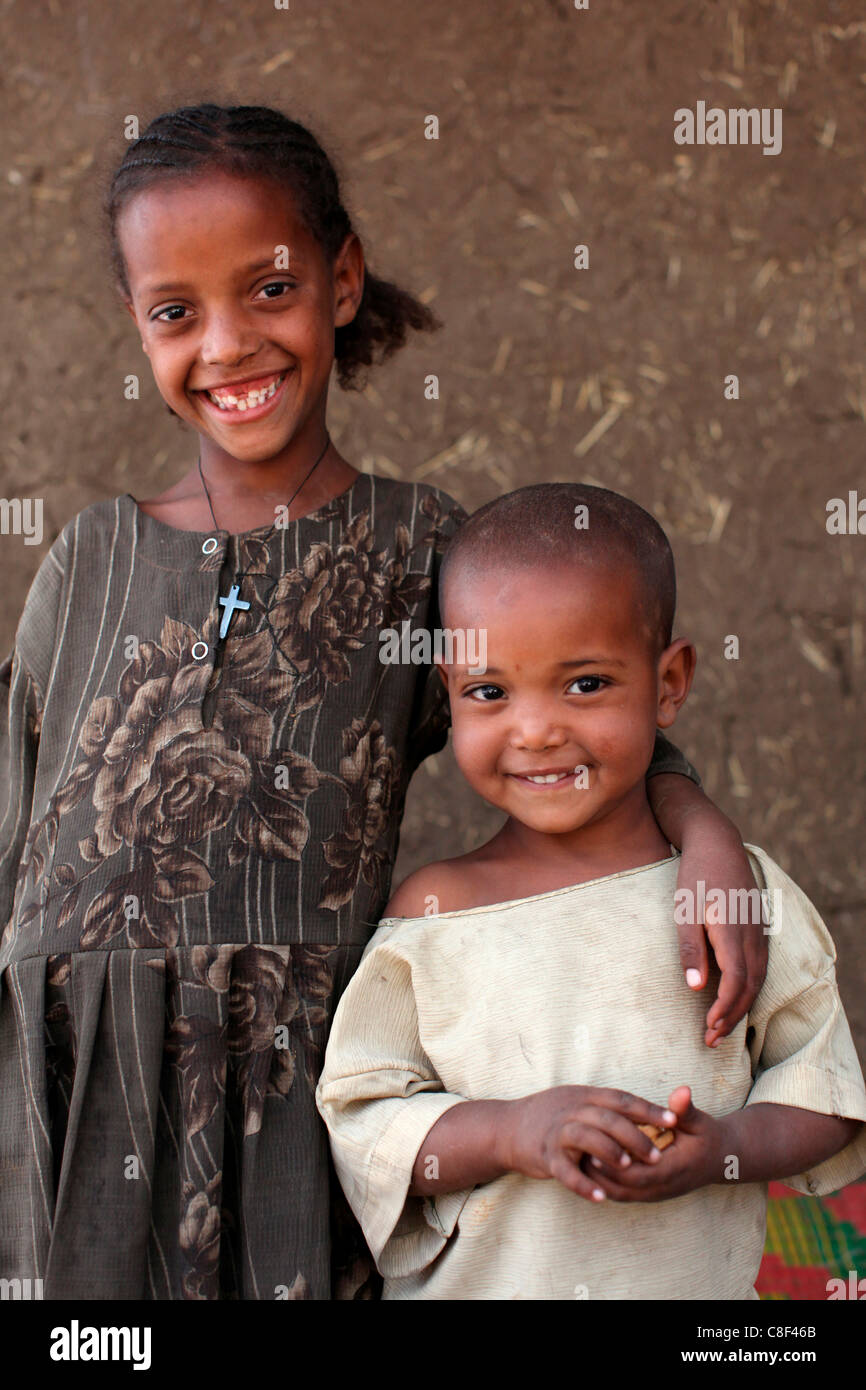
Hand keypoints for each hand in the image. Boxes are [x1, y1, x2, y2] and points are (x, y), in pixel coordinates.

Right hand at [502, 1085, 678, 1202]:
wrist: (507, 1128)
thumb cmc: (549, 1115)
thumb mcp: (576, 1101)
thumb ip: (604, 1107)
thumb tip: (642, 1113)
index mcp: (584, 1097)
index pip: (621, 1099)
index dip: (648, 1109)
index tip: (673, 1120)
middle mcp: (572, 1110)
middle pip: (607, 1118)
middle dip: (635, 1135)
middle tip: (657, 1154)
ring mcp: (557, 1132)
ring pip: (586, 1137)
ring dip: (609, 1152)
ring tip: (630, 1167)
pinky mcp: (545, 1156)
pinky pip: (566, 1171)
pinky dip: (584, 1184)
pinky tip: (602, 1196)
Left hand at [582, 1085, 724, 1201]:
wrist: (720, 1160)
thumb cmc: (707, 1138)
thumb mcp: (699, 1122)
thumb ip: (685, 1110)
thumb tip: (682, 1092)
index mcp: (672, 1170)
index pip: (637, 1174)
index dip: (613, 1163)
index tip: (593, 1144)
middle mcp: (661, 1187)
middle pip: (622, 1188)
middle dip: (598, 1172)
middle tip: (576, 1149)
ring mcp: (654, 1193)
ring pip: (618, 1194)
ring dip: (597, 1179)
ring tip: (577, 1155)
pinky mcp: (648, 1193)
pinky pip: (621, 1193)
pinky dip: (603, 1182)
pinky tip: (588, 1163)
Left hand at [676, 829, 767, 1046]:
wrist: (716, 842)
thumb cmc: (695, 874)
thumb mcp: (684, 909)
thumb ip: (690, 948)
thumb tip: (695, 986)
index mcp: (732, 932)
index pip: (736, 983)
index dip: (723, 1010)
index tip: (707, 1029)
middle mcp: (751, 935)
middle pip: (749, 987)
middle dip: (732, 1016)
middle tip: (712, 1040)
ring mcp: (758, 931)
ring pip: (758, 978)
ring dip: (741, 1006)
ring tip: (720, 1026)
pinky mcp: (757, 928)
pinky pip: (759, 967)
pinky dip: (748, 988)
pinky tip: (735, 997)